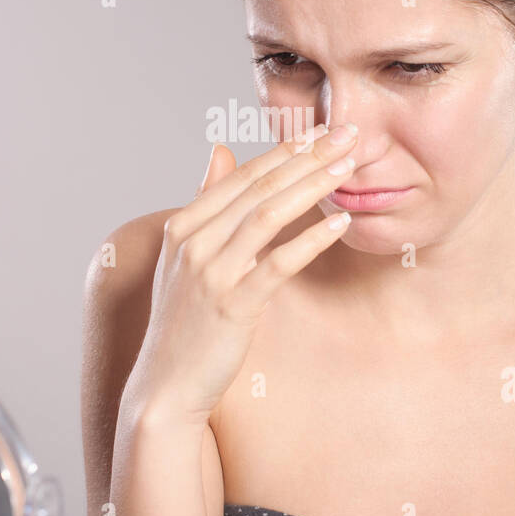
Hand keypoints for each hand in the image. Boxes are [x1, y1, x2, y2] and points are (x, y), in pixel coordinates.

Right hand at [122, 123, 359, 427]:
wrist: (166, 386)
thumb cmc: (184, 322)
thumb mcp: (187, 256)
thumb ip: (206, 203)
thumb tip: (220, 151)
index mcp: (184, 226)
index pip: (243, 176)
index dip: (285, 149)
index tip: (322, 129)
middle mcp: (193, 242)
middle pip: (259, 187)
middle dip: (307, 156)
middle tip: (348, 134)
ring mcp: (211, 272)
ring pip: (269, 215)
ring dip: (312, 187)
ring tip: (348, 169)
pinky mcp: (232, 304)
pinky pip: (278, 263)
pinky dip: (312, 239)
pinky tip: (341, 224)